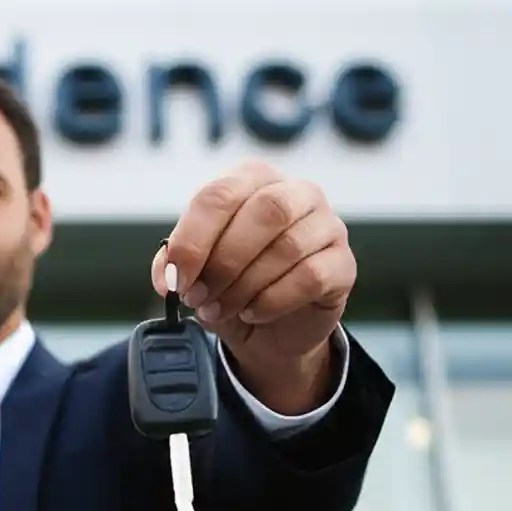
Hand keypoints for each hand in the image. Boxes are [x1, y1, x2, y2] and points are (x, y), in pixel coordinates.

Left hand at [151, 160, 353, 413]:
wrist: (271, 329)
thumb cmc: (231, 285)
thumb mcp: (195, 271)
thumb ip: (175, 262)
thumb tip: (168, 274)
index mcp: (251, 180)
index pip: (220, 194)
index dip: (193, 240)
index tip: (176, 279)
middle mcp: (295, 192)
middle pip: (264, 212)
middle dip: (223, 262)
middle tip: (200, 297)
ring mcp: (326, 225)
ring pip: (288, 247)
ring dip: (244, 286)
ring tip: (222, 309)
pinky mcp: (343, 263)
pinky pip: (310, 276)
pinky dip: (272, 301)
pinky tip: (253, 313)